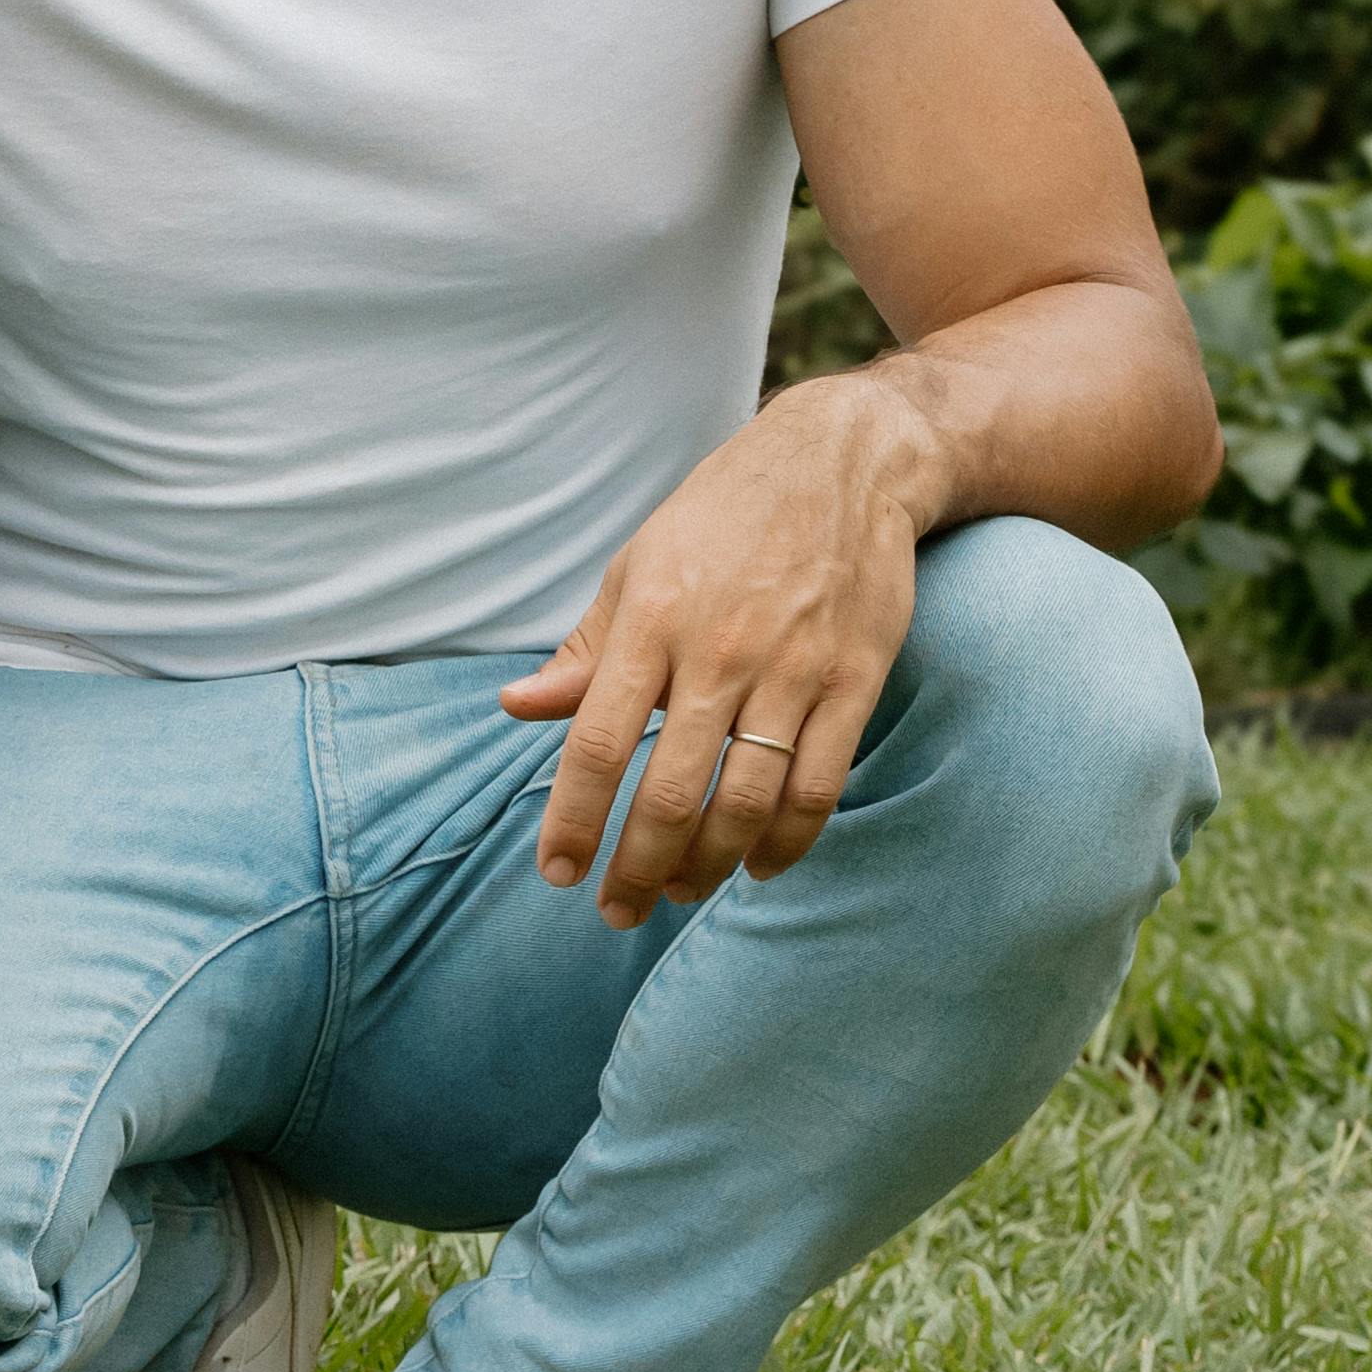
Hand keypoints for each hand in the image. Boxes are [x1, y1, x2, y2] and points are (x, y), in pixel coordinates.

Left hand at [508, 376, 936, 927]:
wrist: (842, 461)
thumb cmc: (723, 517)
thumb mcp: (638, 565)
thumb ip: (586, 650)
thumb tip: (515, 707)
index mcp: (651, 618)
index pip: (595, 741)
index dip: (572, 819)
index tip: (557, 873)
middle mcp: (720, 650)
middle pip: (669, 790)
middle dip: (636, 867)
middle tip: (618, 910)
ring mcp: (794, 669)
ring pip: (746, 802)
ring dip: (707, 865)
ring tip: (679, 891)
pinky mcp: (856, 680)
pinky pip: (819, 787)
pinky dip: (787, 843)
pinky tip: (758, 865)